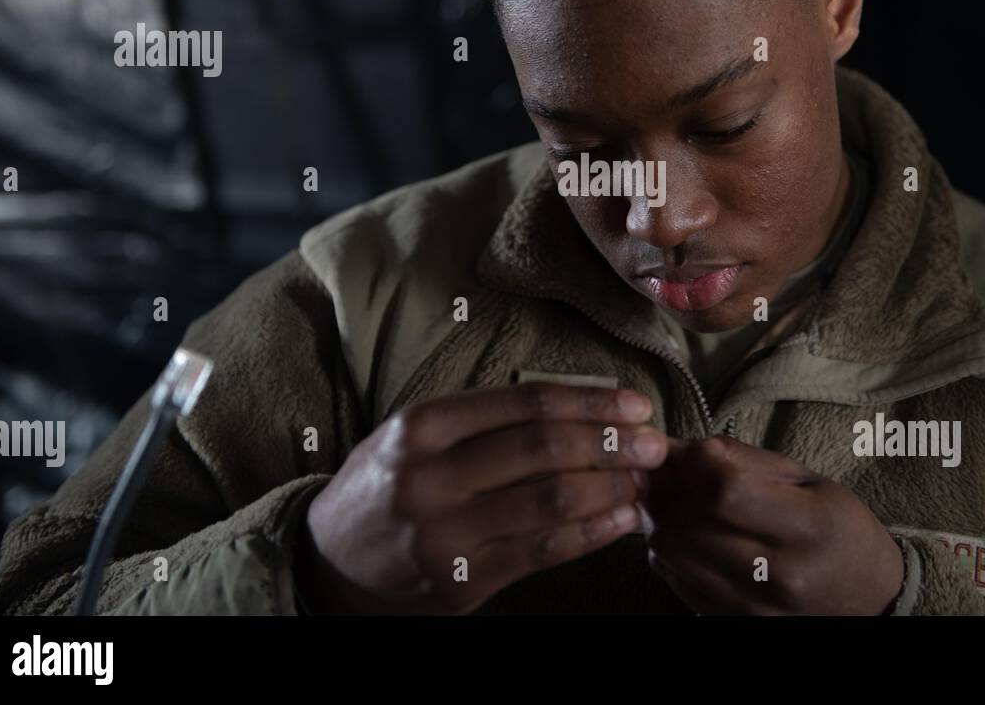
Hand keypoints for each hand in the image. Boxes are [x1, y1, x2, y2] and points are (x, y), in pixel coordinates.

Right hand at [294, 382, 666, 612]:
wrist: (330, 564)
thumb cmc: (386, 485)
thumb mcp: (414, 436)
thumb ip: (484, 420)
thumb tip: (581, 410)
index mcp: (422, 426)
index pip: (525, 404)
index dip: (590, 402)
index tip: (636, 405)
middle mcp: (430, 475)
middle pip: (543, 449)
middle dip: (611, 444)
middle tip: (654, 444)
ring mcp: (444, 532)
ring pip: (549, 501)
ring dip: (610, 489)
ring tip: (643, 481)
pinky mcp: (460, 580)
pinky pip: (543, 550)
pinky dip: (591, 533)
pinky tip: (621, 521)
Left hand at [641, 436, 902, 614]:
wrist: (870, 600)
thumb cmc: (840, 530)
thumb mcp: (808, 481)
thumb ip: (745, 460)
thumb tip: (686, 447)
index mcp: (808, 528)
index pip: (725, 492)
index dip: (697, 463)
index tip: (699, 452)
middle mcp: (777, 574)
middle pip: (688, 523)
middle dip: (673, 487)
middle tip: (681, 471)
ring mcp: (751, 605)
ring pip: (672, 552)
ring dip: (666, 517)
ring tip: (685, 500)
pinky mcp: (730, 619)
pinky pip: (675, 577)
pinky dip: (673, 547)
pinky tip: (692, 531)